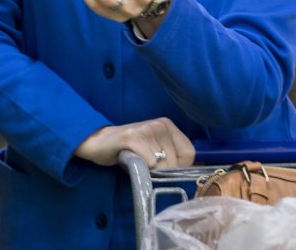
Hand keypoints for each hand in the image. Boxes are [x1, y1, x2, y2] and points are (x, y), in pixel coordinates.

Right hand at [74, 117, 194, 169]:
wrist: (98, 142)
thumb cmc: (129, 149)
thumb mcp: (155, 148)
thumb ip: (173, 155)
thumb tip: (197, 172)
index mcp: (168, 125)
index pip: (189, 153)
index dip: (178, 166)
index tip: (162, 166)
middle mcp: (159, 124)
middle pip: (175, 162)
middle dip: (161, 170)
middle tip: (144, 164)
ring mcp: (146, 129)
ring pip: (162, 165)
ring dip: (148, 169)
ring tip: (136, 159)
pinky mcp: (133, 138)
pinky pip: (148, 163)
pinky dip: (139, 167)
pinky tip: (129, 158)